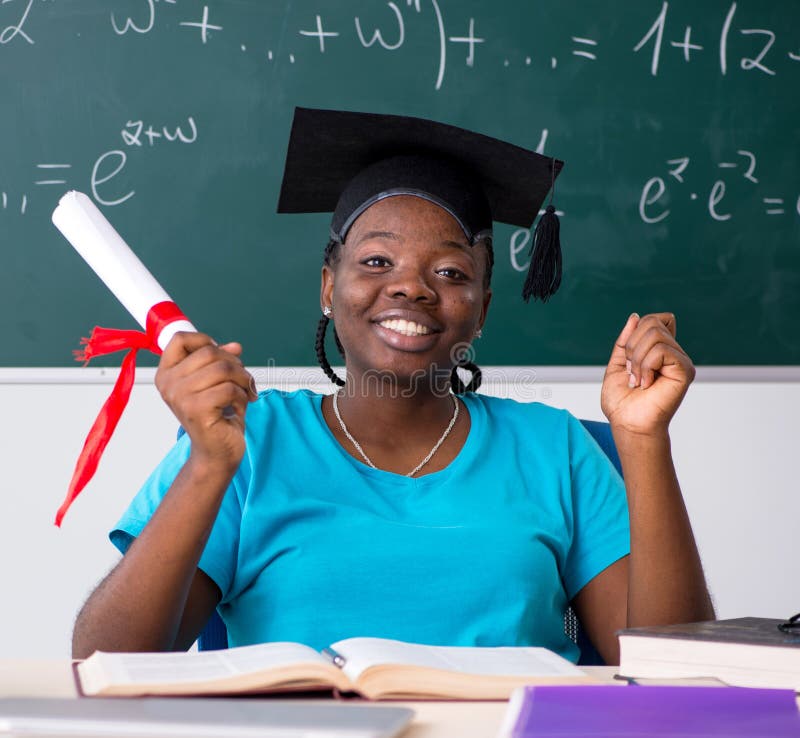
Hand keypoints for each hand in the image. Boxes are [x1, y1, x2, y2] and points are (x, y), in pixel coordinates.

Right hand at [155, 332, 258, 469]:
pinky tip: (238, 407)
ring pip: (223, 369)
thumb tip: (236, 346)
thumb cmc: (217, 416)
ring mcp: (180, 397)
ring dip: (242, 380)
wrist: (217, 451)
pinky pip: (229, 389)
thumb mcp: (217, 382)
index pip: (179, 338)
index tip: (221, 354)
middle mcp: (168, 384)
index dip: (205, 340)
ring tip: (244, 393)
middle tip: (243, 379)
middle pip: (209, 352)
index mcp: (167, 373)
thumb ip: (221, 361)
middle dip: (234, 363)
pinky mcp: (196, 410)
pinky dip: (242, 396)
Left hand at [600, 313, 694, 435]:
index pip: (656, 319)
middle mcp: (674, 353)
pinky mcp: (685, 370)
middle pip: (652, 322)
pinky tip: (647, 383)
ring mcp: (681, 361)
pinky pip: (661, 351)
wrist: (628, 423)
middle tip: (632, 371)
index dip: (638, 330)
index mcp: (660, 350)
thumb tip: (635, 316)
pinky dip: (645, 366)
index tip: (630, 356)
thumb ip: (626, 340)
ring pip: (655, 335)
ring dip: (637, 359)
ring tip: (639, 380)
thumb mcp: (617, 364)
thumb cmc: (623, 401)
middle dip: (632, 346)